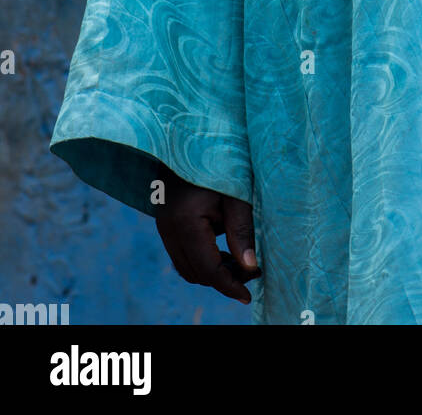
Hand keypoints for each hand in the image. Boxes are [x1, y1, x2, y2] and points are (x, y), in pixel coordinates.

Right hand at [154, 168, 260, 304]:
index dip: (229, 286)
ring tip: (240, 260)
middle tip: (252, 271)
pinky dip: (202, 257)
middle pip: (194, 273)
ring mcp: (163, 224)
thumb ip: (242, 232)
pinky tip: (224, 246)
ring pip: (185, 266)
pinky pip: (181, 251)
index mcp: (185, 222)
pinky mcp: (166, 219)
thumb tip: (250, 268)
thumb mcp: (237, 193)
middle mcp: (168, 228)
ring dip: (211, 270)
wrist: (191, 133)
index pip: (207, 270)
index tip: (249, 296)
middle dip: (222, 280)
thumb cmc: (220, 159)